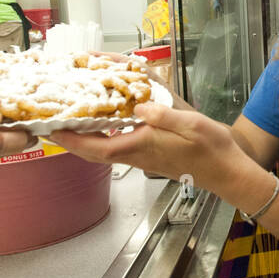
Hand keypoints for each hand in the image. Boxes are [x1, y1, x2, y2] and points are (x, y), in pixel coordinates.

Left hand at [50, 102, 264, 200]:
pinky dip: (101, 136)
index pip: (98, 147)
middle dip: (70, 138)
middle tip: (51, 120)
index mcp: (143, 146)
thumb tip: (141, 105)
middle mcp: (137, 155)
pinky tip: (101, 122)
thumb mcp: (193, 125)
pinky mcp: (148, 157)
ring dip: (83, 137)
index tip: (52, 129)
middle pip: (93, 151)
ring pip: (102, 150)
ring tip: (70, 116)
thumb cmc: (212, 149)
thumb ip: (165, 115)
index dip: (72, 139)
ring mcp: (141, 158)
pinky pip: (115, 148)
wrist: (227, 172)